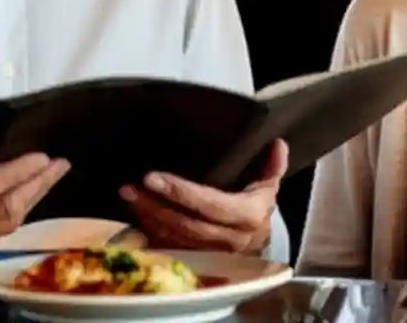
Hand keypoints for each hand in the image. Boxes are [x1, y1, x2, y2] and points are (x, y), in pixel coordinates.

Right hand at [0, 96, 70, 251]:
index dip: (16, 174)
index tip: (40, 157)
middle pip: (9, 208)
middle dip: (38, 185)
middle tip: (61, 164)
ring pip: (11, 221)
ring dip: (35, 197)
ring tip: (55, 174)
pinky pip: (4, 229)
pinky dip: (22, 209)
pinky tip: (34, 194)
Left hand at [119, 140, 286, 254]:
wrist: (260, 246)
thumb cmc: (258, 209)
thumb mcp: (268, 187)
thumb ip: (272, 167)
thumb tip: (278, 143)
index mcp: (248, 216)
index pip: (210, 204)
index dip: (181, 193)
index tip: (153, 178)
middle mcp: (231, 240)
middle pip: (187, 224)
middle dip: (156, 206)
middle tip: (131, 187)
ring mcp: (213, 255)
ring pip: (175, 239)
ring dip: (148, 218)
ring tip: (128, 195)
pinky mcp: (198, 262)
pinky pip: (170, 249)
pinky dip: (151, 232)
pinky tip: (136, 215)